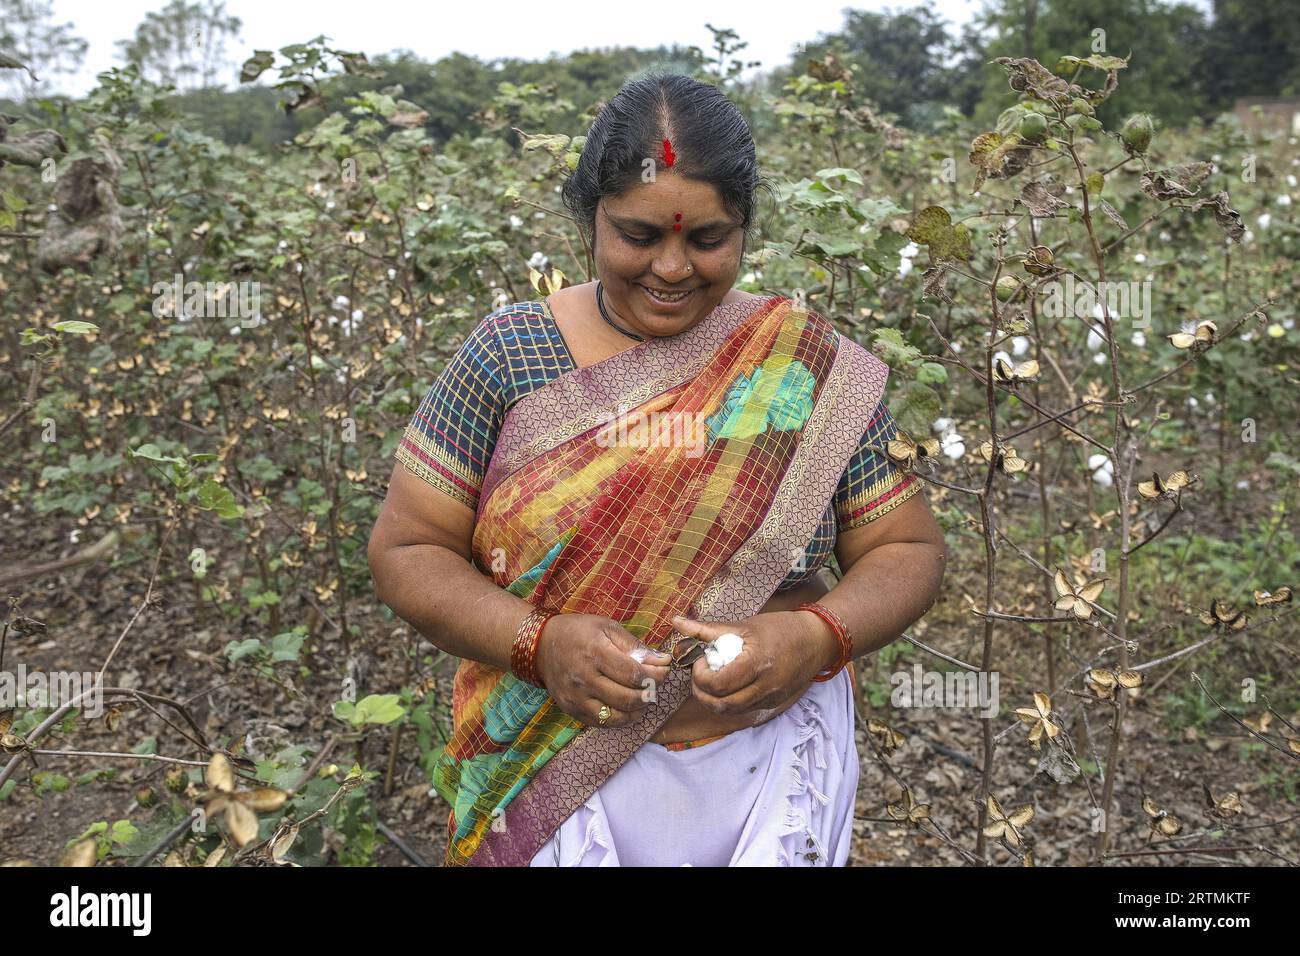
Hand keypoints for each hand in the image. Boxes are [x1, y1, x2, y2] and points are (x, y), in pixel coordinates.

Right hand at [533, 613, 672, 727]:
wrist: (541, 646)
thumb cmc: (578, 632)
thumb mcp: (606, 627)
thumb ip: (634, 646)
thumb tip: (661, 661)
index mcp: (595, 653)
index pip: (633, 674)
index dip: (655, 677)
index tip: (664, 671)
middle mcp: (584, 678)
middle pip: (628, 698)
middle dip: (649, 694)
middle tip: (656, 686)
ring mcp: (576, 697)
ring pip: (617, 716)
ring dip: (637, 710)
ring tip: (644, 698)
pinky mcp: (572, 710)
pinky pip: (602, 723)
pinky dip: (620, 718)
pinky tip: (627, 707)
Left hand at [671, 611, 840, 722]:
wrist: (817, 640)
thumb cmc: (780, 628)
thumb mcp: (744, 625)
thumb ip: (707, 629)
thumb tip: (676, 622)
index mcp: (757, 663)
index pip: (718, 685)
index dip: (701, 677)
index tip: (700, 662)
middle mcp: (765, 686)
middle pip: (722, 705)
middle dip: (702, 693)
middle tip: (699, 676)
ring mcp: (771, 698)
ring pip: (732, 712)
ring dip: (714, 701)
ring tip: (711, 682)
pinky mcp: (774, 704)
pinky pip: (745, 710)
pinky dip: (731, 702)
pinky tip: (728, 687)